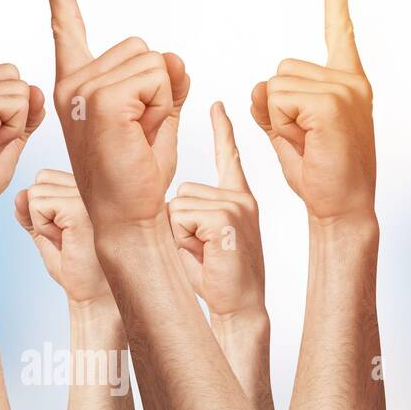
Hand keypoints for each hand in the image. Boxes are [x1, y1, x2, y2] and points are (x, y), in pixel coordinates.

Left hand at [14, 169, 110, 305]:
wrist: (93, 291)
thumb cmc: (75, 264)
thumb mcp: (43, 233)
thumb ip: (29, 211)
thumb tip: (19, 194)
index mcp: (85, 188)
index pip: (44, 176)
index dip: (42, 206)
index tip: (63, 229)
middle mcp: (89, 187)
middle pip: (37, 183)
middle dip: (41, 214)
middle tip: (66, 237)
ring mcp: (86, 195)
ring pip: (34, 193)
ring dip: (42, 223)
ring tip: (67, 239)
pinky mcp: (79, 208)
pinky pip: (36, 206)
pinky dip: (43, 228)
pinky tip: (65, 241)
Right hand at [47, 0, 189, 227]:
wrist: (125, 217)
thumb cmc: (137, 174)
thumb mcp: (154, 116)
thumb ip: (160, 79)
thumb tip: (171, 56)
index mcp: (73, 84)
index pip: (67, 29)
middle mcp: (69, 81)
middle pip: (141, 48)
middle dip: (158, 86)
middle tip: (138, 131)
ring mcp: (80, 88)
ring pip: (155, 62)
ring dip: (162, 99)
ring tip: (137, 136)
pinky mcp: (98, 98)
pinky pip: (158, 77)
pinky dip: (162, 106)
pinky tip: (137, 135)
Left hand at [168, 103, 265, 317]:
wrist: (239, 304)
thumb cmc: (214, 274)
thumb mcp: (199, 236)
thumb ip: (191, 211)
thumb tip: (170, 200)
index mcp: (236, 198)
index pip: (228, 157)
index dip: (222, 130)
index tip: (217, 105)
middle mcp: (239, 197)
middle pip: (180, 190)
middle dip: (178, 223)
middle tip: (200, 248)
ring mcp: (236, 204)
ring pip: (177, 205)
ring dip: (179, 233)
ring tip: (203, 251)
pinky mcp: (228, 216)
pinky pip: (181, 217)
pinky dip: (184, 240)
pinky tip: (206, 253)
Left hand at [250, 0, 375, 222]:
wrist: (339, 205)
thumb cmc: (317, 170)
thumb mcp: (290, 129)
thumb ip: (275, 101)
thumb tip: (260, 86)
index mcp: (347, 82)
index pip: (338, 33)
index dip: (333, 0)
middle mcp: (349, 80)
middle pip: (279, 70)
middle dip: (276, 106)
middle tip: (303, 137)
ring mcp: (343, 89)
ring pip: (274, 86)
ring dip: (276, 117)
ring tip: (306, 141)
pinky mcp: (331, 103)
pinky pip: (276, 99)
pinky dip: (279, 123)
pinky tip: (306, 141)